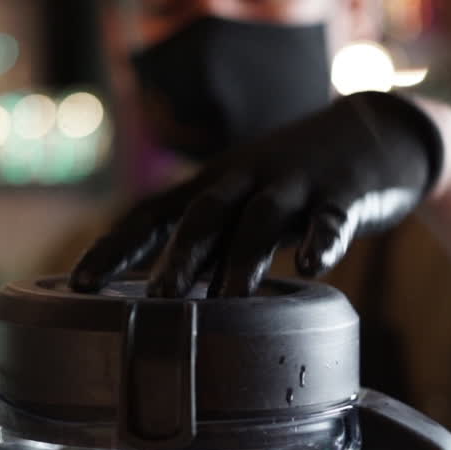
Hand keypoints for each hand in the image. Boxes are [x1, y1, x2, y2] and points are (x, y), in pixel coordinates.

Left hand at [70, 91, 443, 296]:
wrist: (372, 134)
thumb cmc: (291, 187)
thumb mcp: (240, 208)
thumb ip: (207, 251)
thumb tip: (162, 313)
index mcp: (210, 186)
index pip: (150, 214)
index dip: (114, 248)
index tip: (78, 287)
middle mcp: (243, 180)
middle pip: (202, 214)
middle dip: (179, 257)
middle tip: (158, 301)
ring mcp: (293, 184)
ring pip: (261, 218)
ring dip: (244, 259)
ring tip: (233, 302)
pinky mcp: (343, 194)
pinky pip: (330, 217)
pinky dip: (322, 241)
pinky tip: (314, 269)